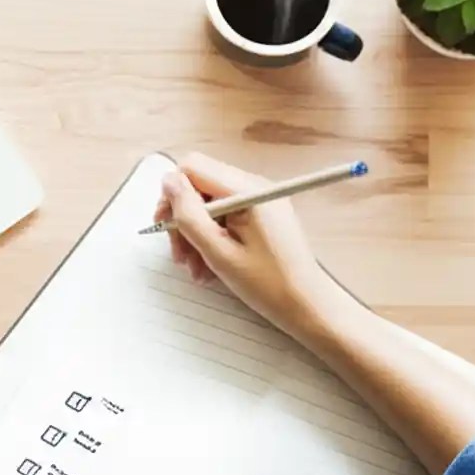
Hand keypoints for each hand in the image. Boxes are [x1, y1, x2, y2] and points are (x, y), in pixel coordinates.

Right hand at [155, 153, 351, 339]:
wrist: (308, 306)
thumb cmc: (269, 285)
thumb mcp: (219, 253)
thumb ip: (189, 215)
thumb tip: (168, 182)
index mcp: (247, 190)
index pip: (192, 168)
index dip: (172, 196)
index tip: (166, 227)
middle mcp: (255, 186)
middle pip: (199, 186)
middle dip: (184, 219)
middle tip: (179, 255)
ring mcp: (260, 199)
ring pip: (209, 203)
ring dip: (195, 233)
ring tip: (194, 268)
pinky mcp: (262, 214)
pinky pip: (225, 216)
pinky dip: (212, 237)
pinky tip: (209, 266)